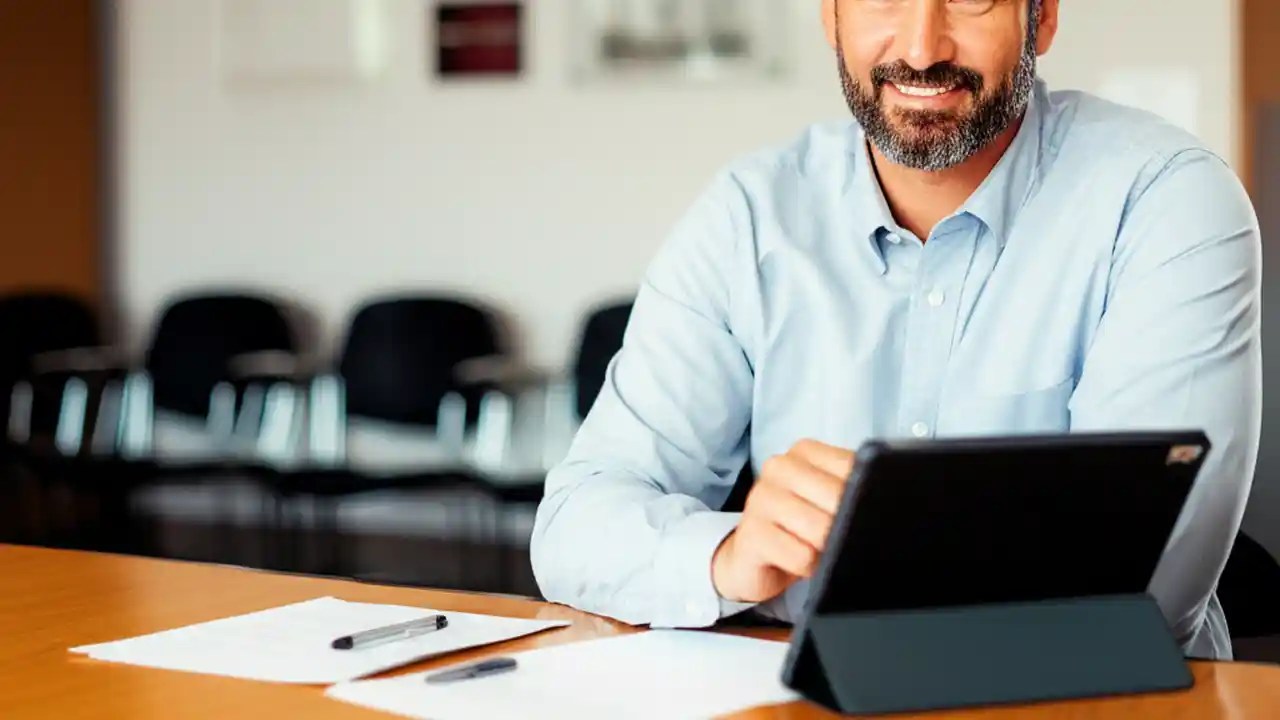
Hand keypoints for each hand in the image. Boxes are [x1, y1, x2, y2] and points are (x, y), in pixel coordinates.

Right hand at [712, 440, 854, 603]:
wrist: (752, 559)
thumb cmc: (799, 528)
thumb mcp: (829, 501)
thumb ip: (854, 488)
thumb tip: (886, 500)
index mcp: (803, 452)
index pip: (855, 469)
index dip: (865, 498)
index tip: (855, 511)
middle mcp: (778, 467)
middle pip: (839, 500)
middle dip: (845, 526)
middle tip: (834, 537)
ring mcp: (760, 499)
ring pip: (821, 530)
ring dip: (827, 550)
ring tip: (815, 549)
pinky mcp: (751, 534)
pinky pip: (802, 557)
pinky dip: (809, 568)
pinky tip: (797, 562)